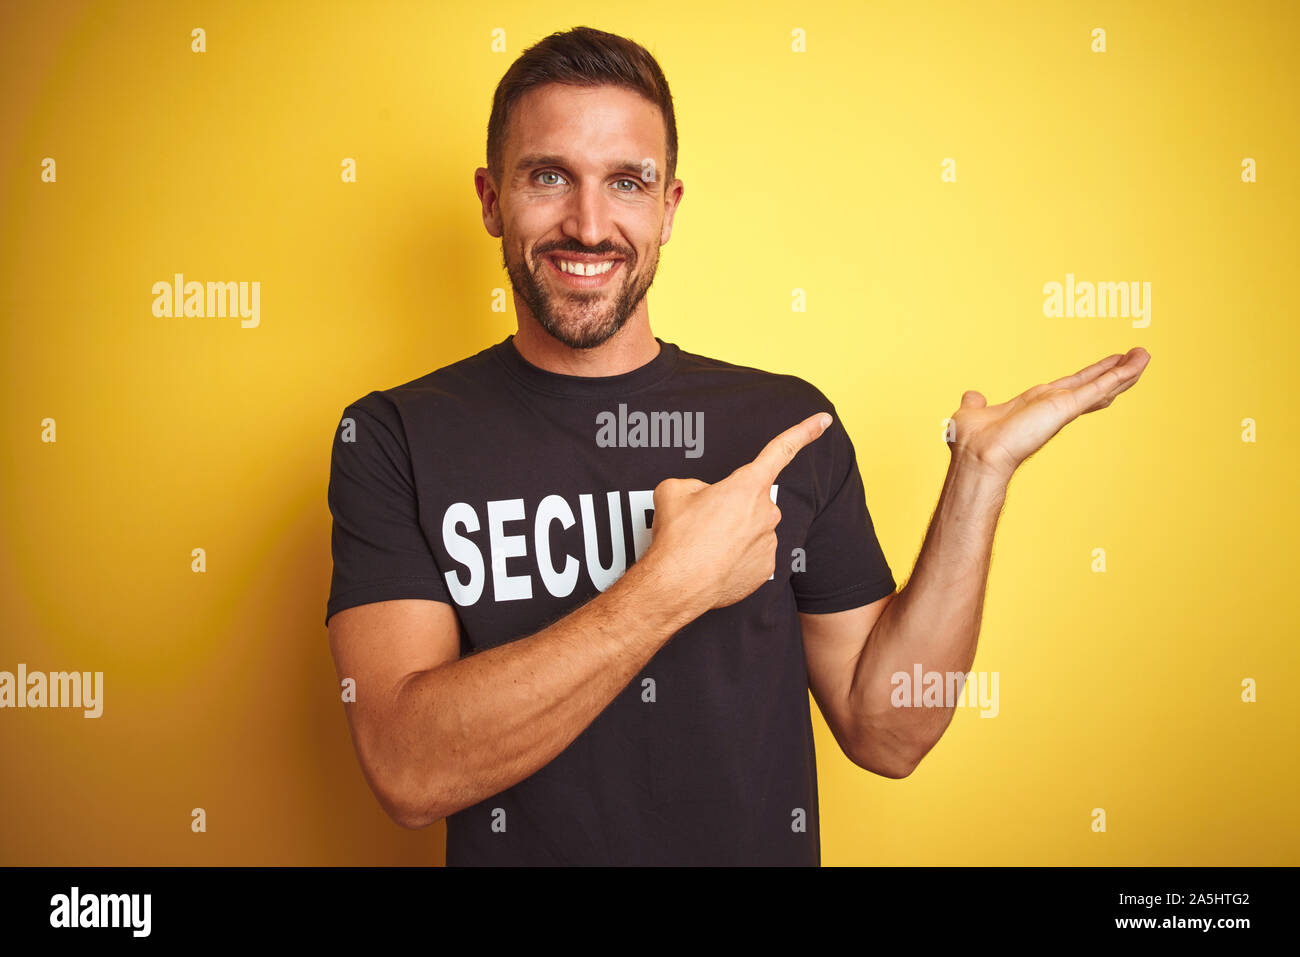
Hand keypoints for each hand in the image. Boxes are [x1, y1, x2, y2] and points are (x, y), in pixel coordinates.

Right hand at [646, 412, 831, 614]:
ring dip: (732, 534)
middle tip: (703, 523)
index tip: (823, 420)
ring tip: (705, 546)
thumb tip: (703, 496)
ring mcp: (768, 542)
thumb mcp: (674, 491)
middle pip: (750, 500)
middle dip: (731, 507)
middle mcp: (765, 512)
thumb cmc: (678, 538)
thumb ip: (696, 484)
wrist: (677, 585)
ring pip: (751, 530)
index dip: (804, 432)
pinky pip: (752, 556)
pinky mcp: (765, 570)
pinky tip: (715, 564)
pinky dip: (735, 558)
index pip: (781, 450)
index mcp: (747, 485)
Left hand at [949, 347, 1151, 481]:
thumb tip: (972, 396)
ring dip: (1123, 371)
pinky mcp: (1066, 407)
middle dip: (1113, 371)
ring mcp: (1062, 407)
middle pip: (1090, 385)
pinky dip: (1120, 375)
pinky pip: (1099, 388)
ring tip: (1144, 355)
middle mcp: (1052, 406)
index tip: (1105, 368)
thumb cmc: (972, 441)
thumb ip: (976, 403)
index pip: (1069, 388)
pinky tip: (1137, 363)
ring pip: (1100, 386)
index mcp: (1034, 405)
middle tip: (1136, 357)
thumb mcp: (973, 412)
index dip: (1087, 378)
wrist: (977, 456)